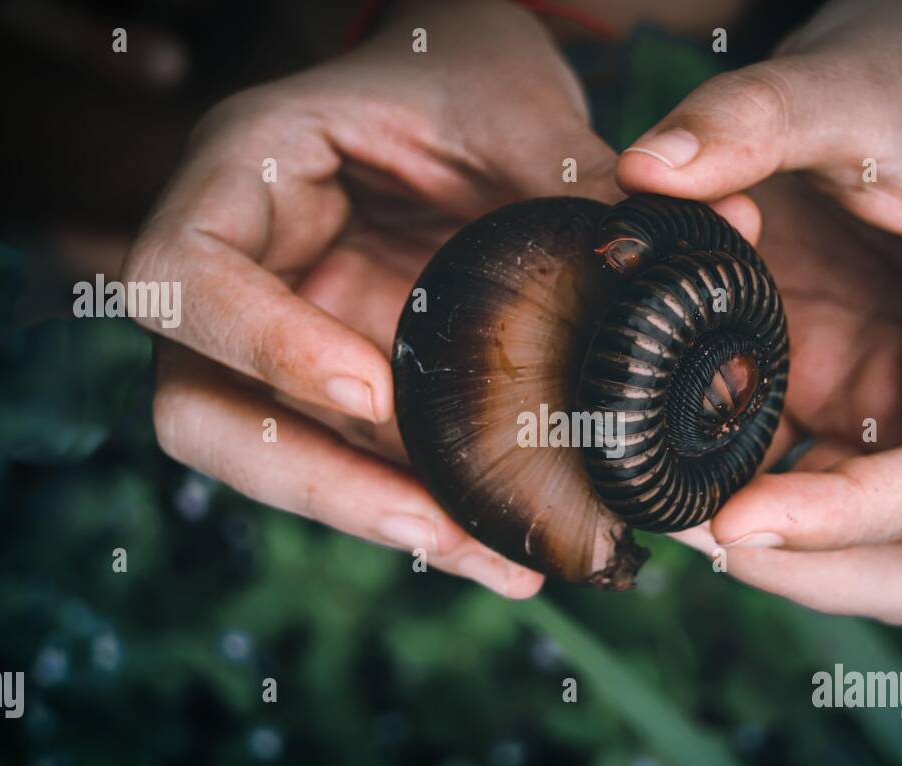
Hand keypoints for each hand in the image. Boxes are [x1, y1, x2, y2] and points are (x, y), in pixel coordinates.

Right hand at [123, 0, 622, 596]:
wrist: (452, 87)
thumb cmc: (462, 68)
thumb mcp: (515, 104)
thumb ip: (577, 175)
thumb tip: (719, 239)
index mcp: (246, 174)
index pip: (183, 274)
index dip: (261, 344)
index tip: (370, 394)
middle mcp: (240, 269)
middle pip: (197, 408)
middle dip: (311, 482)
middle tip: (433, 526)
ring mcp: (275, 337)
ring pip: (267, 460)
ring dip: (372, 518)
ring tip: (498, 561)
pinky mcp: (329, 382)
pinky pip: (346, 462)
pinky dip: (414, 509)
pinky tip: (503, 547)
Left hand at [617, 0, 901, 623]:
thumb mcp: (843, 78)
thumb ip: (747, 118)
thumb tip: (641, 176)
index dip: (841, 520)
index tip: (727, 525)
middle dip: (810, 567)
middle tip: (694, 531)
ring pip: (860, 548)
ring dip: (769, 550)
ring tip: (667, 502)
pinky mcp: (847, 399)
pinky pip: (797, 487)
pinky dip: (734, 491)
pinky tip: (667, 460)